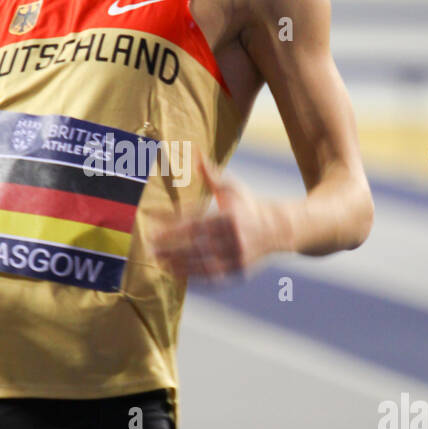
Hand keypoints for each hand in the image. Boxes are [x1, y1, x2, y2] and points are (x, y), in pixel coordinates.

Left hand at [147, 150, 279, 280]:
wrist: (278, 229)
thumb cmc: (247, 205)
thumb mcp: (231, 188)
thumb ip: (210, 173)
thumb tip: (194, 150)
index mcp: (231, 217)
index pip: (195, 222)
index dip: (172, 225)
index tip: (152, 224)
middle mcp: (234, 239)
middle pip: (196, 245)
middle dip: (171, 247)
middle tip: (149, 246)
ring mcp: (237, 258)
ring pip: (202, 264)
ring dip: (177, 264)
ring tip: (158, 261)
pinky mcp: (238, 272)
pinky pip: (212, 278)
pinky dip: (193, 277)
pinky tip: (176, 273)